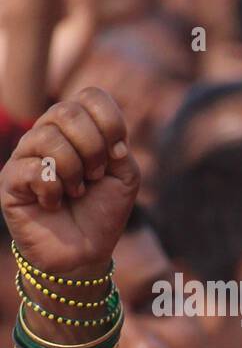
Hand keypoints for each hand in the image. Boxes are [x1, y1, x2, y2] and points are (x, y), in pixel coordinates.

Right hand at [0, 87, 137, 275]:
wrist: (84, 251)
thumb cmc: (102, 211)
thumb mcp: (125, 178)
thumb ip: (120, 149)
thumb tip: (107, 140)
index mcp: (78, 129)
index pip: (91, 96)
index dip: (111, 121)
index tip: (118, 153)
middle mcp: (48, 134)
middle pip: (67, 111)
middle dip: (93, 148)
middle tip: (95, 176)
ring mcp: (26, 154)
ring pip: (48, 138)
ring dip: (74, 172)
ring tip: (76, 192)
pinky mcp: (10, 179)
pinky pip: (34, 169)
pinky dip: (54, 191)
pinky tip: (54, 203)